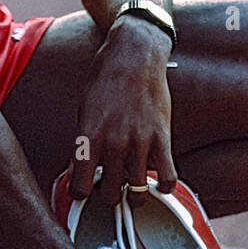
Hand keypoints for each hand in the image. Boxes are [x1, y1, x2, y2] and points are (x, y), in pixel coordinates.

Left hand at [70, 15, 175, 206]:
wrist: (135, 54)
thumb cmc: (106, 78)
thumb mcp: (84, 108)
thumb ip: (84, 141)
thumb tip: (80, 169)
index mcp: (89, 136)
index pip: (79, 187)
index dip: (79, 194)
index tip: (82, 191)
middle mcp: (114, 143)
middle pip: (110, 195)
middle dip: (107, 195)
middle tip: (108, 186)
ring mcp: (140, 142)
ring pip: (137, 191)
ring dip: (133, 194)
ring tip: (131, 187)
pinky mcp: (162, 137)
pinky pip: (168, 177)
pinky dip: (164, 187)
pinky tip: (157, 182)